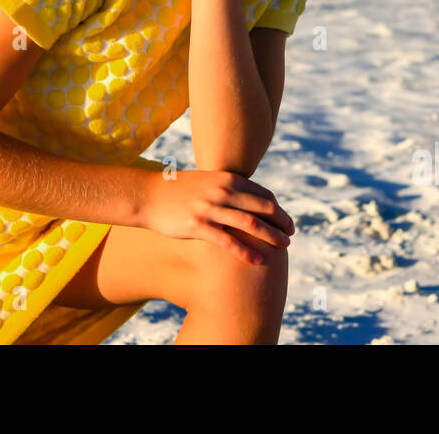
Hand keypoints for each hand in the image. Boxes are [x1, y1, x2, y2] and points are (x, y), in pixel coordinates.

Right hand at [138, 169, 295, 265]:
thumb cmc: (177, 191)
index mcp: (227, 178)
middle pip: (263, 207)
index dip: (278, 208)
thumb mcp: (206, 181)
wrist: (147, 195)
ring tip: (285, 246)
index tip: (285, 220)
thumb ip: (226, 187)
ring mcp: (211, 207)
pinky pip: (228, 241)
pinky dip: (246, 251)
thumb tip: (245, 198)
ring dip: (271, 236)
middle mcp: (223, 190)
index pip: (263, 193)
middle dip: (281, 222)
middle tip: (292, 234)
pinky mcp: (199, 225)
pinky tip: (258, 261)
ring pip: (250, 223)